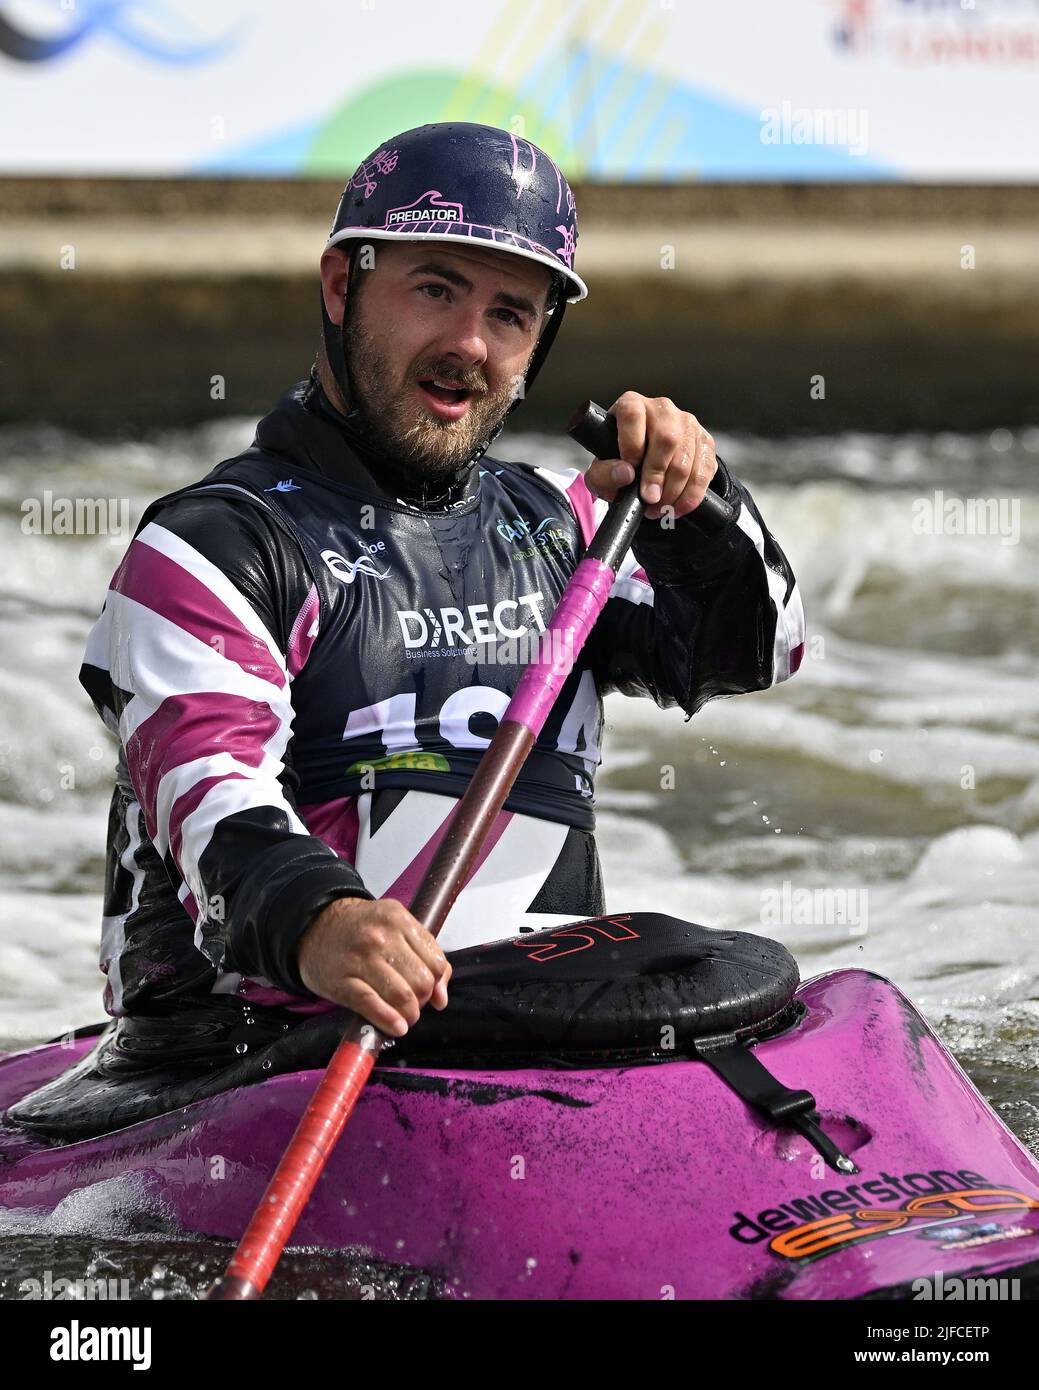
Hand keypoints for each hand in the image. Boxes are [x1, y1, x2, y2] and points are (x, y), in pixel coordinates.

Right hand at [297, 897, 450, 1036]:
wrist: (313, 926)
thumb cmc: (359, 928)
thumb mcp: (394, 925)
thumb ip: (423, 953)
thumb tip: (441, 997)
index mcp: (399, 919)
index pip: (436, 961)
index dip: (436, 983)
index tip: (429, 991)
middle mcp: (381, 937)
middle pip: (421, 982)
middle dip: (422, 1000)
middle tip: (413, 1004)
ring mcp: (360, 959)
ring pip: (402, 996)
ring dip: (409, 1014)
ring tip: (404, 1017)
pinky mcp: (342, 981)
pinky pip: (372, 1005)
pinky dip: (389, 1021)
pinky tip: (395, 1027)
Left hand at [583, 392, 717, 521]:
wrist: (645, 467)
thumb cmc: (620, 464)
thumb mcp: (600, 473)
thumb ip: (604, 474)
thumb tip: (626, 473)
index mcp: (631, 405)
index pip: (632, 414)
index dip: (631, 443)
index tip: (630, 467)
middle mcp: (662, 408)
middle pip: (667, 437)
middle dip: (657, 474)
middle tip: (649, 498)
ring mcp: (687, 423)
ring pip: (686, 457)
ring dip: (674, 490)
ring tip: (660, 508)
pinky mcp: (705, 441)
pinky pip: (704, 469)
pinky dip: (691, 494)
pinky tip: (677, 506)